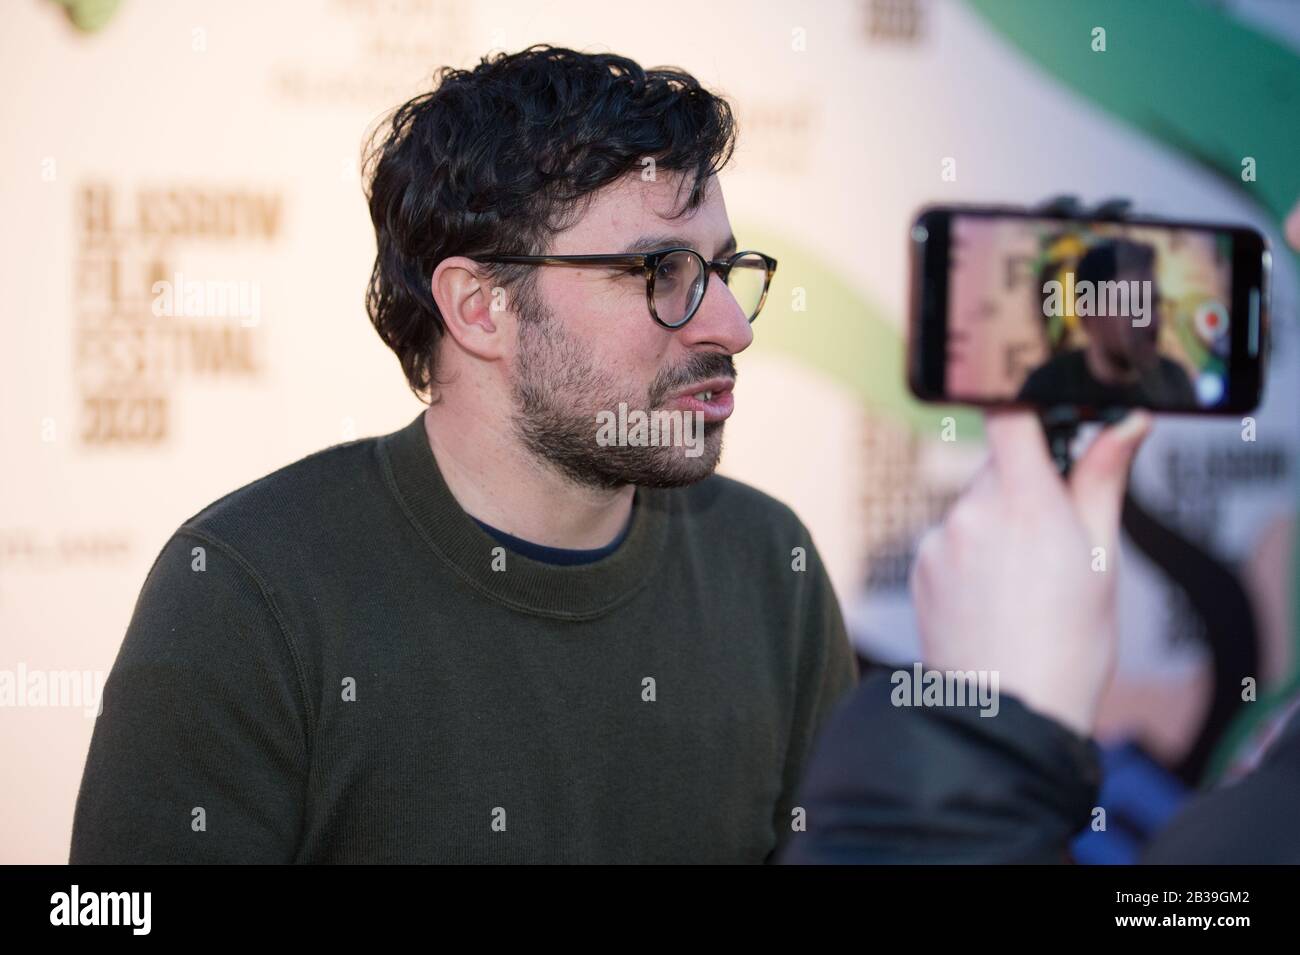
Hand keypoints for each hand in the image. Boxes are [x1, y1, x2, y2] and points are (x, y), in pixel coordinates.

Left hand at [910, 410, 1150, 735]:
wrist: (1007, 712)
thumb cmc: (1068, 644)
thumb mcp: (1101, 558)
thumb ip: (1102, 480)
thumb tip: (1125, 425)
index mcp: (1025, 500)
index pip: (1010, 414)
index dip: (1024, 402)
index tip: (1041, 413)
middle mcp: (972, 511)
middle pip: (997, 467)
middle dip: (1025, 486)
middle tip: (1054, 536)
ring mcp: (940, 539)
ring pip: (974, 508)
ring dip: (996, 525)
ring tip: (1023, 584)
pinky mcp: (921, 566)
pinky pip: (949, 540)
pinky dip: (970, 555)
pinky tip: (992, 598)